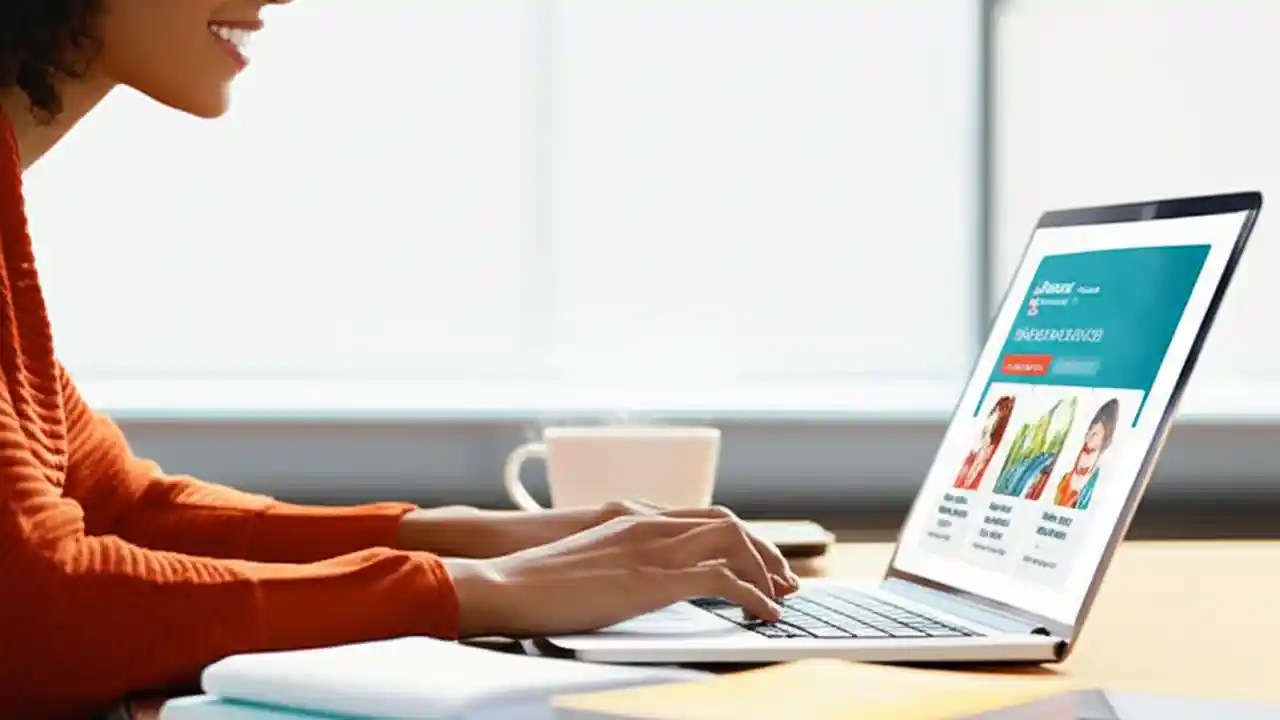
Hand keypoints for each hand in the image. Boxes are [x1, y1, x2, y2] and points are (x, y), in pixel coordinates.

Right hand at [443, 514, 799, 637]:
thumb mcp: (589, 561)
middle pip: (728, 523)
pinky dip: (754, 595)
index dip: (739, 539)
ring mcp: (653, 547)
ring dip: (766, 570)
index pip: (704, 517)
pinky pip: (723, 579)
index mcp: (633, 518)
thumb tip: (639, 581)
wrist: (507, 582)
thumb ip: (620, 560)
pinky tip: (765, 614)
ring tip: (781, 599)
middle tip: (784, 581)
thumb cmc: (536, 581)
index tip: (758, 563)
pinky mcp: (655, 578)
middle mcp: (649, 523)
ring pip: (733, 541)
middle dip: (764, 551)